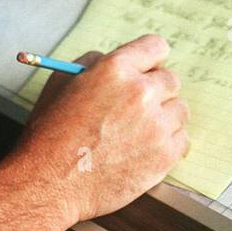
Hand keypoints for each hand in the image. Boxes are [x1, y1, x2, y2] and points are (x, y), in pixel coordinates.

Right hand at [14, 34, 188, 225]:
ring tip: (137, 132)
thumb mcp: (62, 82)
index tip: (148, 70)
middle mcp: (140, 92)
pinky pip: (182, 140)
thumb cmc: (50, 135)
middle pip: (171, 80)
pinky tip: (145, 149)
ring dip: (163, 118)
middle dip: (155, 91)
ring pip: (179, 110)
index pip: (155, 47)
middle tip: (136, 108)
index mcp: (115, 69)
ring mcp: (156, 125)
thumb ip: (95, 63)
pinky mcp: (164, 156)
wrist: (49, 182)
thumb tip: (118, 62)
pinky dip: (167, 144)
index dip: (150, 59)